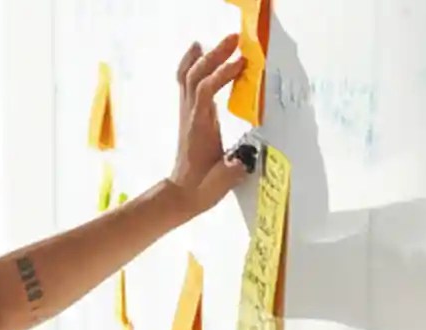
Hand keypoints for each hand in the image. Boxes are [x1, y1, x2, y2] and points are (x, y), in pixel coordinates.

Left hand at [168, 35, 251, 215]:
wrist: (181, 194)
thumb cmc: (201, 189)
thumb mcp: (220, 183)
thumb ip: (231, 171)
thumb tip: (243, 160)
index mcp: (199, 129)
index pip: (206, 92)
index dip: (221, 75)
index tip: (241, 63)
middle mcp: (191, 116)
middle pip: (195, 75)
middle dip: (214, 54)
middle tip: (235, 39)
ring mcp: (188, 113)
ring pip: (188, 76)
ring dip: (204, 56)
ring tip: (221, 41)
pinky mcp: (191, 115)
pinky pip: (187, 83)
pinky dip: (193, 64)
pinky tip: (201, 52)